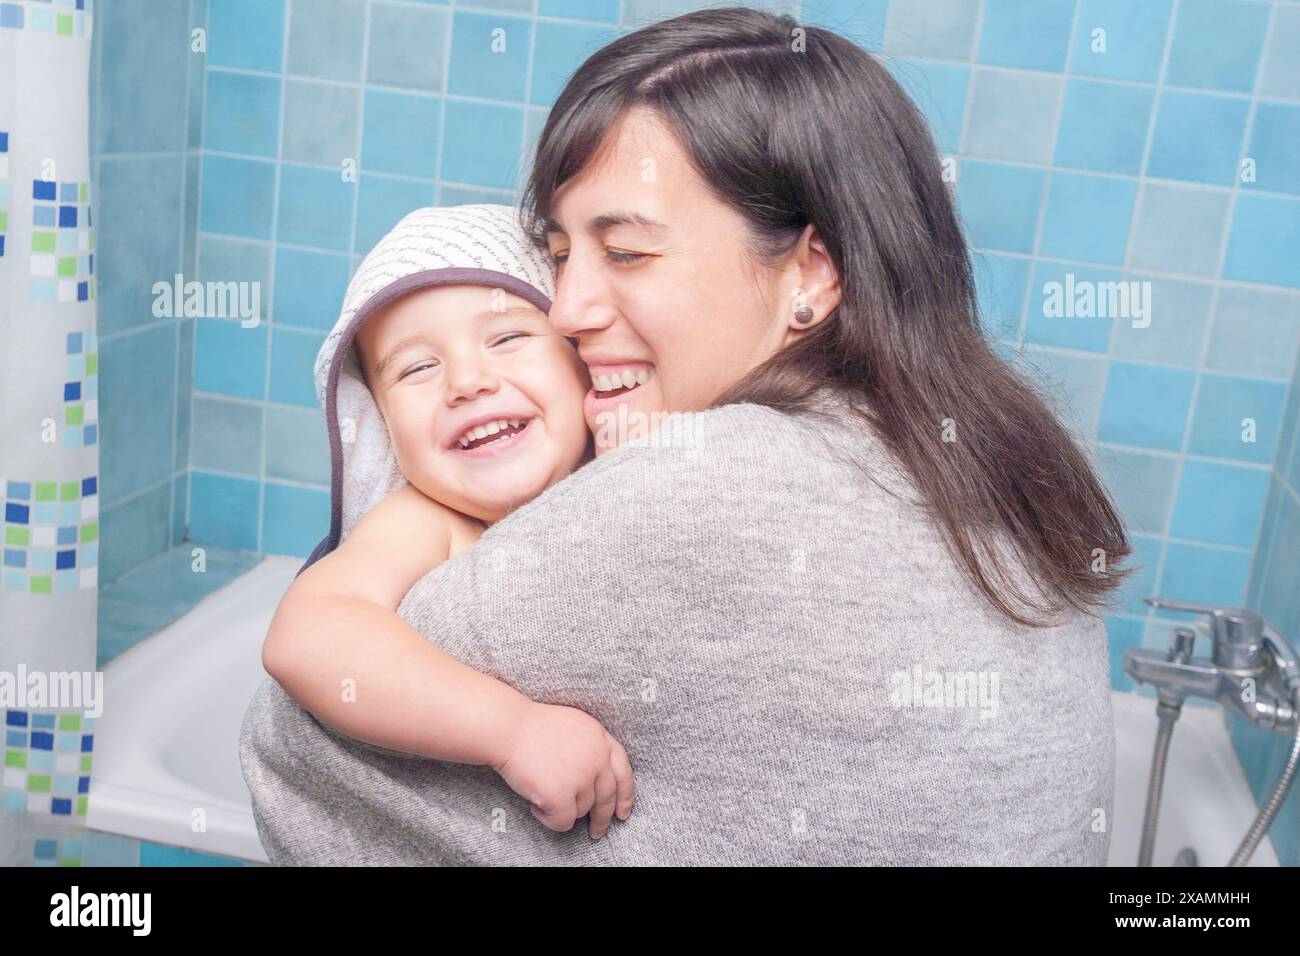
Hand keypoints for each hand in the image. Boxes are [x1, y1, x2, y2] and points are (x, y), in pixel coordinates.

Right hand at [491, 701, 633, 839]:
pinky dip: (548, 819)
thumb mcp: (575, 725)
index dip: (625, 795)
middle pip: (607, 798)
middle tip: (596, 832)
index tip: (622, 813)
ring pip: (582, 811)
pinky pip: (563, 822)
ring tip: (542, 794)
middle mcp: (597, 758)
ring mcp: (581, 778)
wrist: (508, 728)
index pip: (623, 772)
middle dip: (602, 819)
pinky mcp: (562, 796)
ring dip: (563, 809)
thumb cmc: (532, 726)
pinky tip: (535, 806)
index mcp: (600, 739)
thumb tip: (597, 777)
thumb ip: (591, 747)